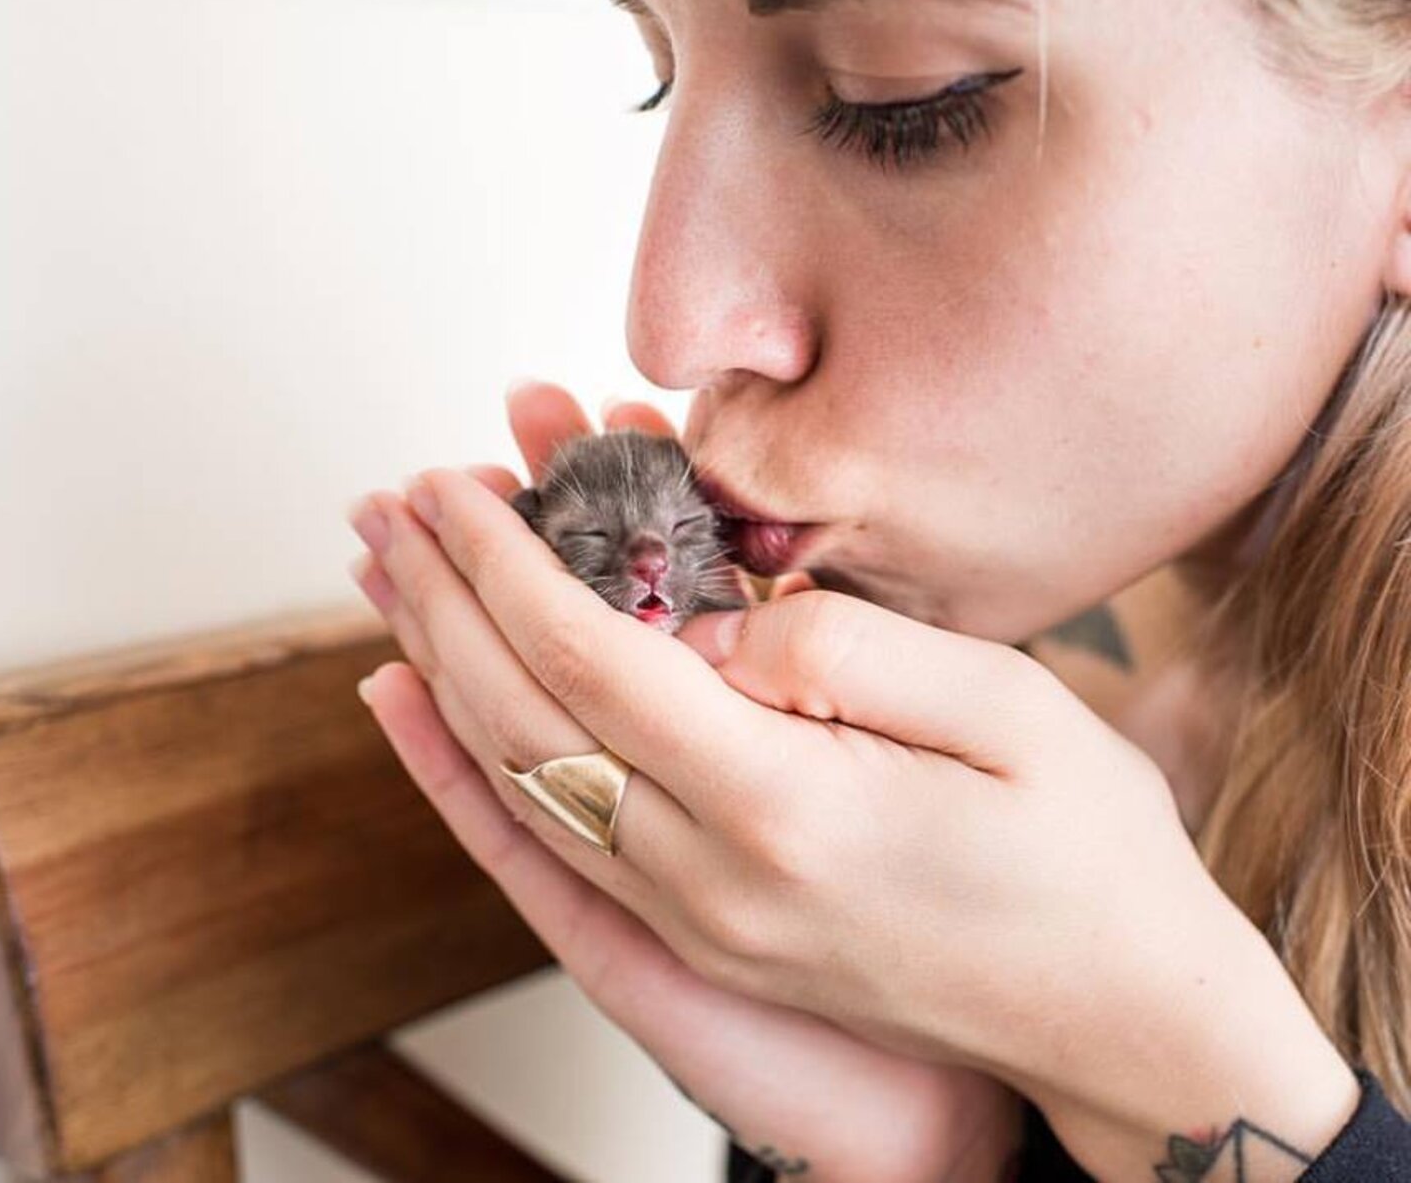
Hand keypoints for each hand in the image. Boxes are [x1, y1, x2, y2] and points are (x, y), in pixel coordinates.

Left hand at [353, 383, 1026, 1182]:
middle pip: (522, 721)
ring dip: (442, 671)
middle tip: (393, 507)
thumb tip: (714, 625)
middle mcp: (713, 879)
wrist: (1121, 1030)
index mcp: (785, 807)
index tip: (452, 482)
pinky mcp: (704, 939)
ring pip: (519, 784)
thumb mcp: (1013, 713)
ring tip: (391, 579)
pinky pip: (554, 843)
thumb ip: (847, 648)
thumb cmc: (1092, 862)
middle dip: (444, 600)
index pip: (589, 657)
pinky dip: (473, 763)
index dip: (503, 559)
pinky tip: (427, 706)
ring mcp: (700, 923)